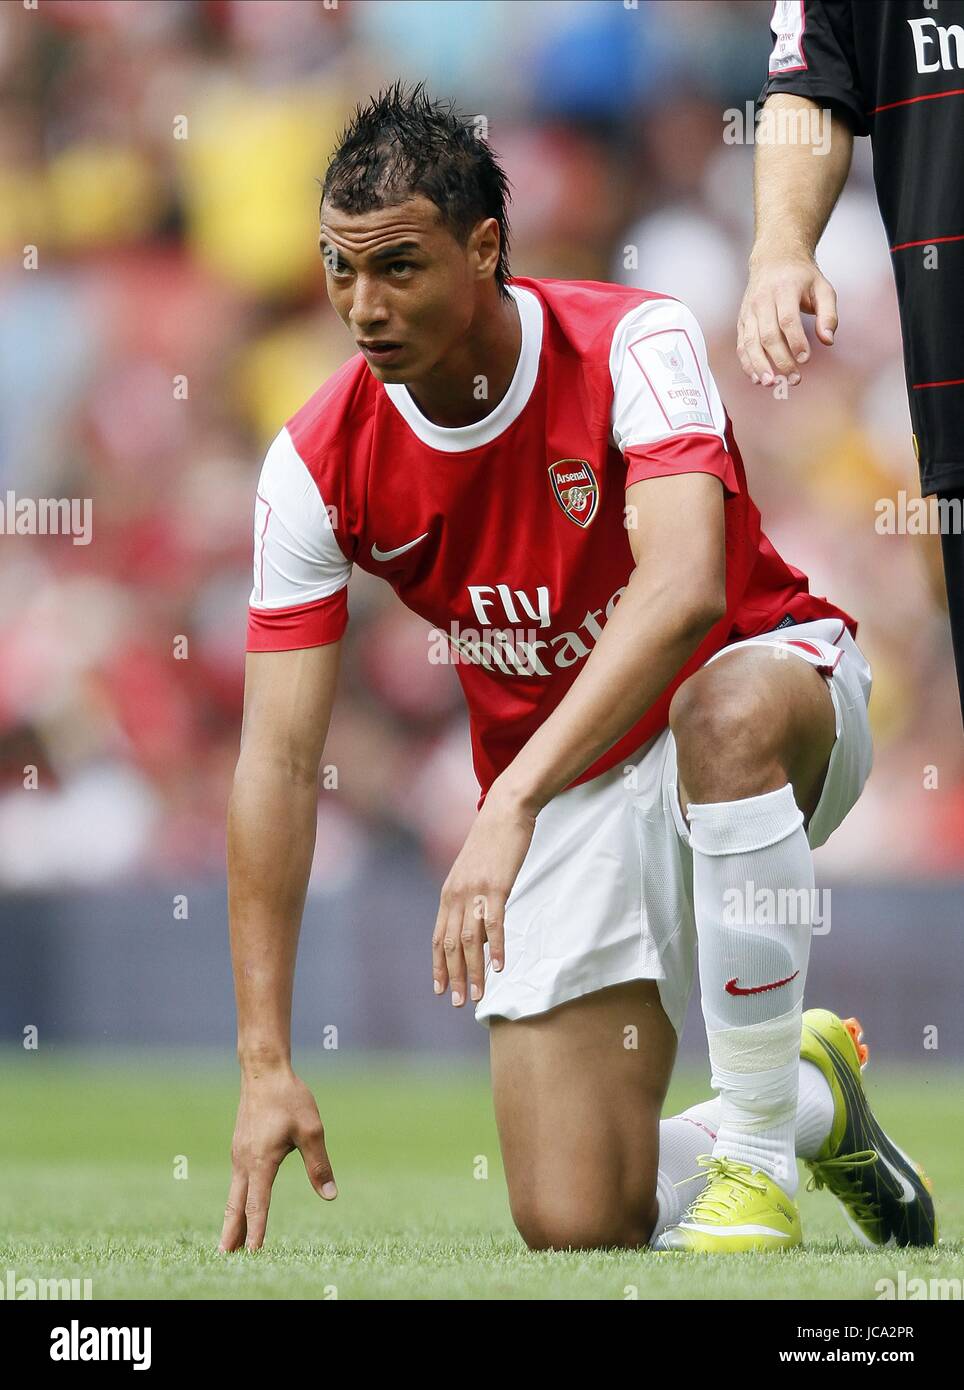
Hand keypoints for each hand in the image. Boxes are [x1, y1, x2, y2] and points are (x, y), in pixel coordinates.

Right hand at [219, 1065, 336, 1251]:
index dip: (257, 1232)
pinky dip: (235, 1201)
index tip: (253, 1255)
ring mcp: (239, 1154)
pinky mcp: (240, 1146)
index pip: (258, 1206)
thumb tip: (331, 1195)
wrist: (264, 1070)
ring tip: (230, 1244)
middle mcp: (244, 1162)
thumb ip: (319, 1166)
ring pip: (234, 1195)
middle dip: (232, 1234)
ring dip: (232, 1219)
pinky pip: (236, 1182)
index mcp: (261, 1162)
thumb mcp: (312, 1131)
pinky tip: (240, 1206)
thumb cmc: (289, 1098)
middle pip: (236, 1207)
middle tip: (225, 1259)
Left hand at [432, 784, 537, 1006]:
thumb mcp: (473, 871)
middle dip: (454, 976)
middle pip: (450, 945)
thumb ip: (469, 897)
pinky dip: (496, 947)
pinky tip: (500, 966)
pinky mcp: (496, 886)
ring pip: (470, 940)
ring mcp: (475, 891)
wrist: (505, 810)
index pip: (437, 938)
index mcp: (448, 893)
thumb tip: (474, 925)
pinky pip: (494, 924)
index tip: (440, 990)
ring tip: (478, 995)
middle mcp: (456, 894)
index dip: (438, 966)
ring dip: (474, 970)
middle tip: (459, 1002)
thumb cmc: (492, 841)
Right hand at [738, 253, 836, 386]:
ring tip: (770, 384)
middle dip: (780, 359)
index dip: (795, 341)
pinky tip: (757, 378)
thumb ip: (829, 314)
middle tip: (794, 379)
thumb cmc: (802, 277)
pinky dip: (747, 363)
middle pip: (768, 335)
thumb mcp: (823, 288)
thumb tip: (828, 341)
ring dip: (759, 365)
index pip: (787, 319)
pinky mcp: (742, 321)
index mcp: (784, 289)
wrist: (774, 259)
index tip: (806, 359)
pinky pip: (741, 345)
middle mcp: (762, 300)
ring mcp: (749, 311)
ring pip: (750, 342)